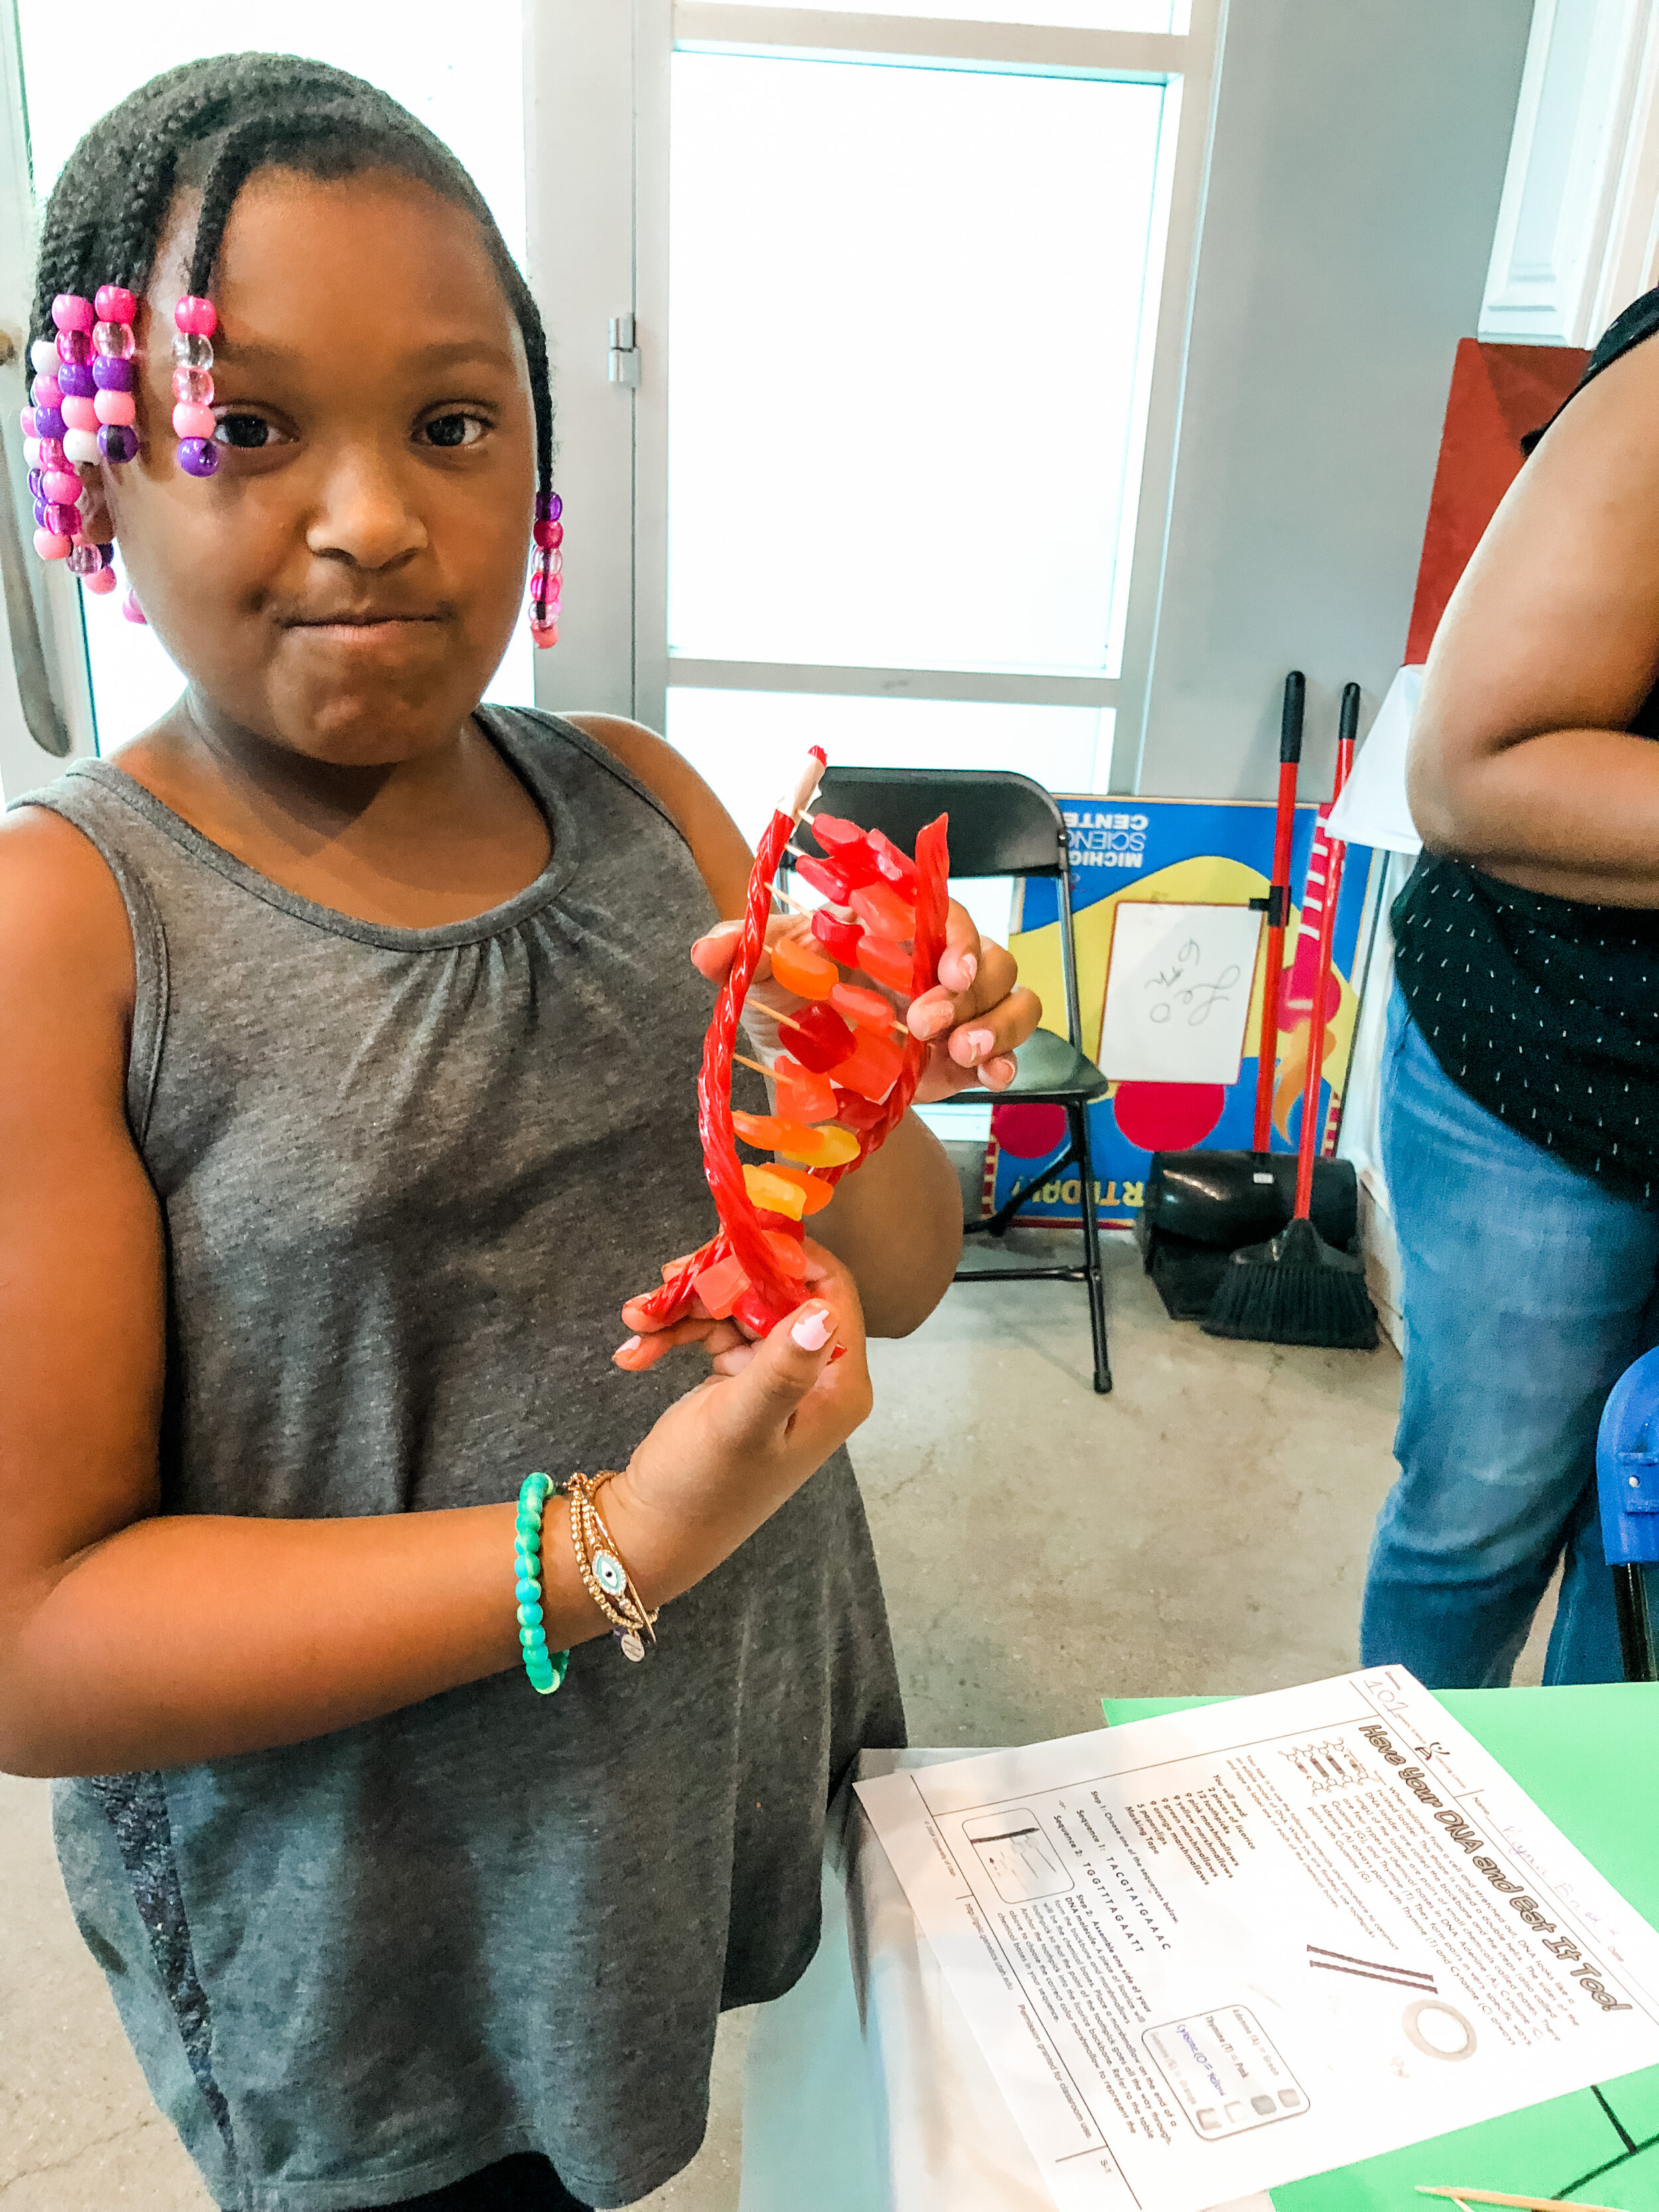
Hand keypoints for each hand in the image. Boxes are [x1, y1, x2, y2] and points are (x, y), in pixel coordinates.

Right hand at [603, 1244, 872, 1604]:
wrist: (647, 1536)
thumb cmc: (701, 1490)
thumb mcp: (740, 1424)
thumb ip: (782, 1368)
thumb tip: (823, 1312)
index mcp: (837, 1385)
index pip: (831, 1290)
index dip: (786, 1256)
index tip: (735, 1234)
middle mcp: (815, 1375)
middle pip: (775, 1291)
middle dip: (717, 1281)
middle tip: (668, 1276)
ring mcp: (775, 1377)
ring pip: (734, 1307)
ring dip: (682, 1307)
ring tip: (634, 1315)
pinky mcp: (738, 1381)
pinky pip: (709, 1332)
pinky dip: (671, 1333)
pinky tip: (632, 1352)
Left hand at [690, 902, 1040, 1096]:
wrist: (803, 1083)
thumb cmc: (789, 1010)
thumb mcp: (760, 978)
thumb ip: (739, 953)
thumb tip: (709, 949)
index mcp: (890, 930)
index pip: (940, 909)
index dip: (953, 932)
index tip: (943, 966)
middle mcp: (932, 963)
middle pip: (986, 954)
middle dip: (969, 988)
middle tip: (928, 1023)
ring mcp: (957, 1010)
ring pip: (1012, 994)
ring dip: (996, 1023)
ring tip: (961, 1051)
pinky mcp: (966, 1056)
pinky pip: (1012, 1046)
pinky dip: (1009, 1059)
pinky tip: (992, 1075)